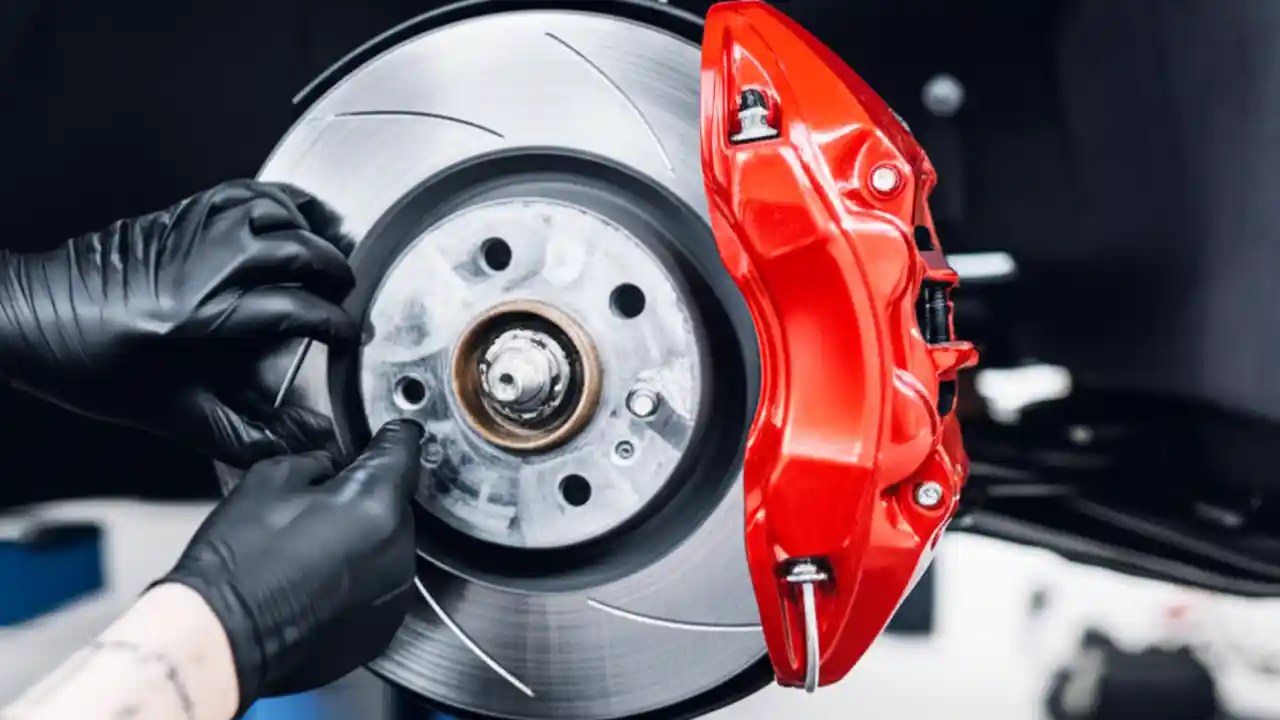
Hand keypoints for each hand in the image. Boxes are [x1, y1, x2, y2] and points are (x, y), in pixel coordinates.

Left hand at [0, 179, 358, 466]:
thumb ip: (246, 432)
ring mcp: (193, 230)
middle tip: (345, 293)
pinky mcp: (180, 212)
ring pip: (277, 211)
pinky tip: (286, 218)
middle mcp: (204, 265)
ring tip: (326, 252)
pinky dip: (278, 200)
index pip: (298, 309)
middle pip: (299, 251)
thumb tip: (305, 440)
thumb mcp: (170, 413)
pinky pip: (244, 191)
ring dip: (312, 230)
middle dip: (335, 272)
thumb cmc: (87, 363)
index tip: (348, 336)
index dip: (335, 324)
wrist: (26, 317)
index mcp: (204, 316)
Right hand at [160, 419, 423, 710]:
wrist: (223, 638)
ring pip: (391, 547)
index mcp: (375, 505)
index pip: (405, 451)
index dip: (392, 439)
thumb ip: (315, 463)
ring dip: (366, 542)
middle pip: (398, 504)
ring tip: (314, 551)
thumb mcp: (269, 481)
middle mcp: (398, 551)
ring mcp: (395, 594)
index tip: (388, 437)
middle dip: (369, 499)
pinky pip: (382, 587)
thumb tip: (330, 465)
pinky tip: (320, 582)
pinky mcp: (384, 626)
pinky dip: (361, 580)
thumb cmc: (238, 566)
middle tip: (323, 506)